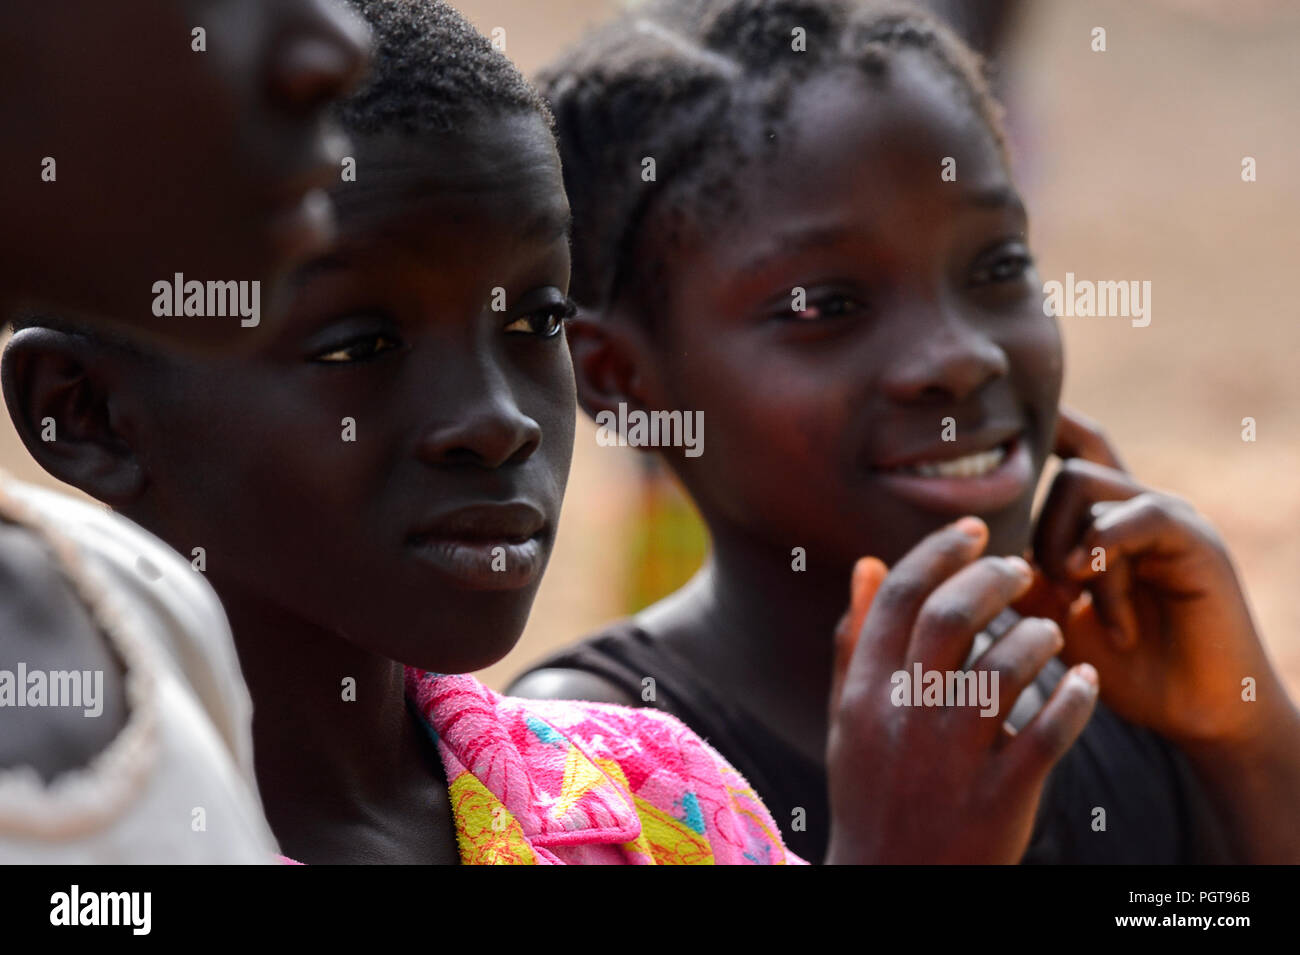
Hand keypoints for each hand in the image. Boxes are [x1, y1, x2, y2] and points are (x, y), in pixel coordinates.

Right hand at [825, 517, 1098, 863]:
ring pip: (1005, 669)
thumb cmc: (872, 791)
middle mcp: (904, 719)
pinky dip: (1075, 698)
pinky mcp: (1001, 798)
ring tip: (1049, 629)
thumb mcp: (847, 717)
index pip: (900, 597)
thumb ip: (854, 641)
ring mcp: (952, 760)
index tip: (974, 531)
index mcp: (864, 694)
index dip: (940, 551)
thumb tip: (866, 564)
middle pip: (952, 618)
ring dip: (1037, 636)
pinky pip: (1050, 732)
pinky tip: (1086, 680)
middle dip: (994, 579)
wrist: (893, 884)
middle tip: (1022, 568)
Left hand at [1021, 407, 1286, 746]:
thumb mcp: (1057, 620)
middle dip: (1041, 534)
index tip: (1013, 423)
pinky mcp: (1196, 540)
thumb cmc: (1127, 667)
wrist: (1196, 714)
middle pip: (1065, 474)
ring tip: (1081, 607)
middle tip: (1056, 597)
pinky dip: (1104, 551)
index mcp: (1109, 520)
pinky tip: (1098, 595)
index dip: (1052, 426)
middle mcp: (1139, 509)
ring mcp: (1169, 519)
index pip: (1078, 449)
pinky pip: (1138, 514)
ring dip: (1067, 550)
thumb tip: (978, 552)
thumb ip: (1024, 578)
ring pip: (1085, 487)